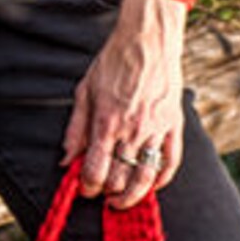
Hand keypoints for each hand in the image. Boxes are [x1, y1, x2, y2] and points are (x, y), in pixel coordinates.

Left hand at [63, 0, 186, 209]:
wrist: (147, 41)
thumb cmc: (113, 63)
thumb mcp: (84, 92)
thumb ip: (75, 129)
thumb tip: (66, 159)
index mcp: (106, 123)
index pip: (95, 170)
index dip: (87, 186)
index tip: (84, 187)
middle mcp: (132, 131)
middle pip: (119, 179)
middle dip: (107, 193)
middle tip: (101, 193)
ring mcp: (155, 130)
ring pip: (145, 177)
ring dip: (132, 196)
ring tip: (121, 199)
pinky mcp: (173, 127)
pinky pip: (170, 163)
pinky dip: (160, 180)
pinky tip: (150, 186)